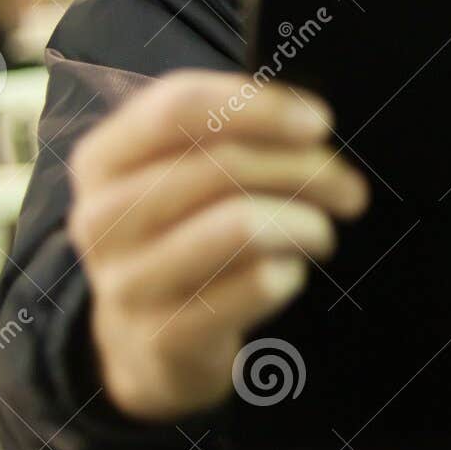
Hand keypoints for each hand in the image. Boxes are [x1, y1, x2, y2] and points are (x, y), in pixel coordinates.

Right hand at [67, 70, 368, 420]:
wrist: (146, 342)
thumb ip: (231, 133)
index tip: (320, 120)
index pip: (177, 106)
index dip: (260, 106)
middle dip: (306, 169)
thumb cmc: (183, 232)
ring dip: (305, 222)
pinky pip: (255, 284)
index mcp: (104, 158)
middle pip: (223, 165)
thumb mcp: (186, 173)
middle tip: (348, 188)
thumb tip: (311, 120)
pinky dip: (290, 272)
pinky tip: (290, 272)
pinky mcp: (163, 335)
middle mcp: (102, 217)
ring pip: (241, 224)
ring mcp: (126, 281)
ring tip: (323, 230)